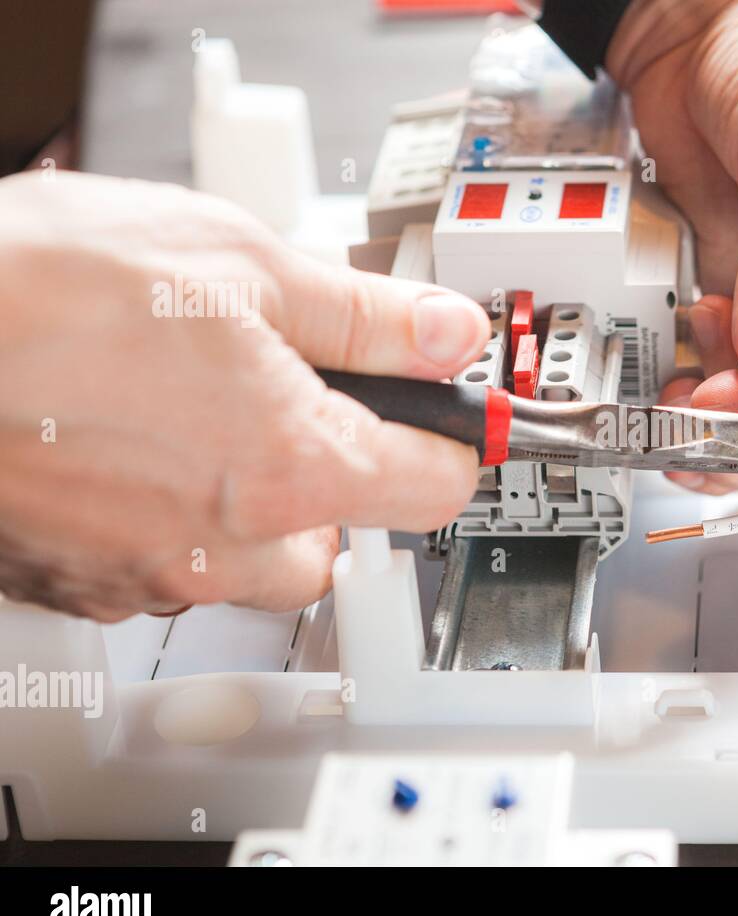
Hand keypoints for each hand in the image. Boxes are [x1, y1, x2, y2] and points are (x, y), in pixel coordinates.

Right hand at [0, 171, 489, 620]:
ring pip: (251, 563)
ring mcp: (149, 574)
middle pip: (342, 541)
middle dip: (332, 475)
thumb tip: (445, 335)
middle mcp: (229, 545)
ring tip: (187, 410)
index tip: (442, 416)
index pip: (436, 488)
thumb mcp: (241, 264)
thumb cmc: (43, 293)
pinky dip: (164, 517)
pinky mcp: (79, 583)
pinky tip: (122, 441)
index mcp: (295, 468)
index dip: (448, 441)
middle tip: (284, 397)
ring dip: (247, 502)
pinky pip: (162, 567)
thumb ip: (367, 316)